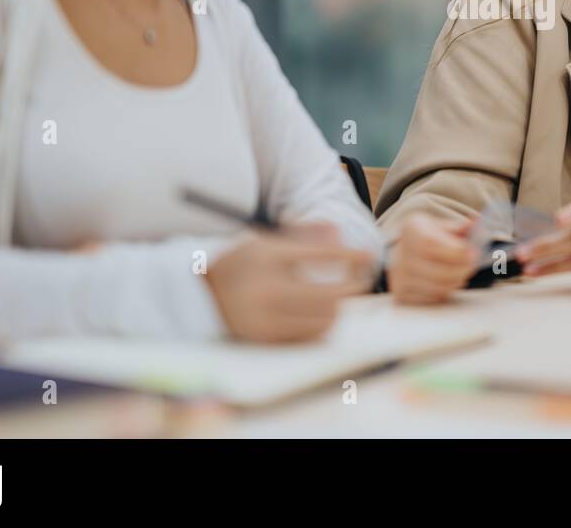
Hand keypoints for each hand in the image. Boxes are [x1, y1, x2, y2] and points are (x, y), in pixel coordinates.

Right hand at [206, 228, 372, 342]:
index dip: (351, 256)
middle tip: (361, 281)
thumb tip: (339, 232)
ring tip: (340, 298)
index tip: (367, 256)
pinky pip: (308, 335)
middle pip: (329, 293)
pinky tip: (322, 314)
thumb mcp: (268, 239)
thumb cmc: (244, 262)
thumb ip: (304, 235)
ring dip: (339, 308)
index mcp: (268, 256)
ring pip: (323, 318)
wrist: (202, 291)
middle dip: (352, 287)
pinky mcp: (265, 337)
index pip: (322, 255)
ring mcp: (265, 316)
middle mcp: (266, 287)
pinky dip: (321, 324)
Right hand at [387, 214, 477, 304]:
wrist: (403, 252)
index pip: (431, 244)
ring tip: (462, 272)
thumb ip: (460, 227)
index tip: (473, 253)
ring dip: (457, 282)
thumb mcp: (442, 226)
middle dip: (462, 270)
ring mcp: (399, 276)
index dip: (456, 251)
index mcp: (411, 231)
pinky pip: (432, 299)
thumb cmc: (427, 237)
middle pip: (437, 271)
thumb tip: (477, 225)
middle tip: (472, 265)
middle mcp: (401, 254)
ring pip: (437, 288)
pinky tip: (449, 282)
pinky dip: (445, 292)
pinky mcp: (402, 294)